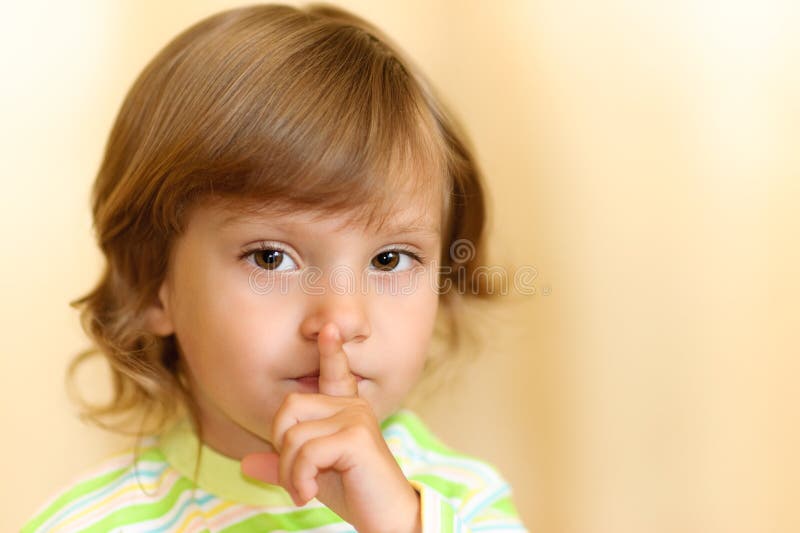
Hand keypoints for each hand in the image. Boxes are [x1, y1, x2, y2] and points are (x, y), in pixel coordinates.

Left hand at [241, 323, 420, 532]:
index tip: (329, 327)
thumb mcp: (312, 476)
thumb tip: (246, 464)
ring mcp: (356, 418)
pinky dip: (300, 479)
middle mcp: (352, 406)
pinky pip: (307, 452)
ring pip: (294, 436)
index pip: (335, 372)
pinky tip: (310, 494)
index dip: (331, 351)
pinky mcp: (356, 438)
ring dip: (290, 473)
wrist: (387, 519)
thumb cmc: (355, 494)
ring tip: (305, 492)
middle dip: (281, 448)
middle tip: (297, 479)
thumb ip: (283, 464)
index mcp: (345, 409)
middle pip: (289, 407)